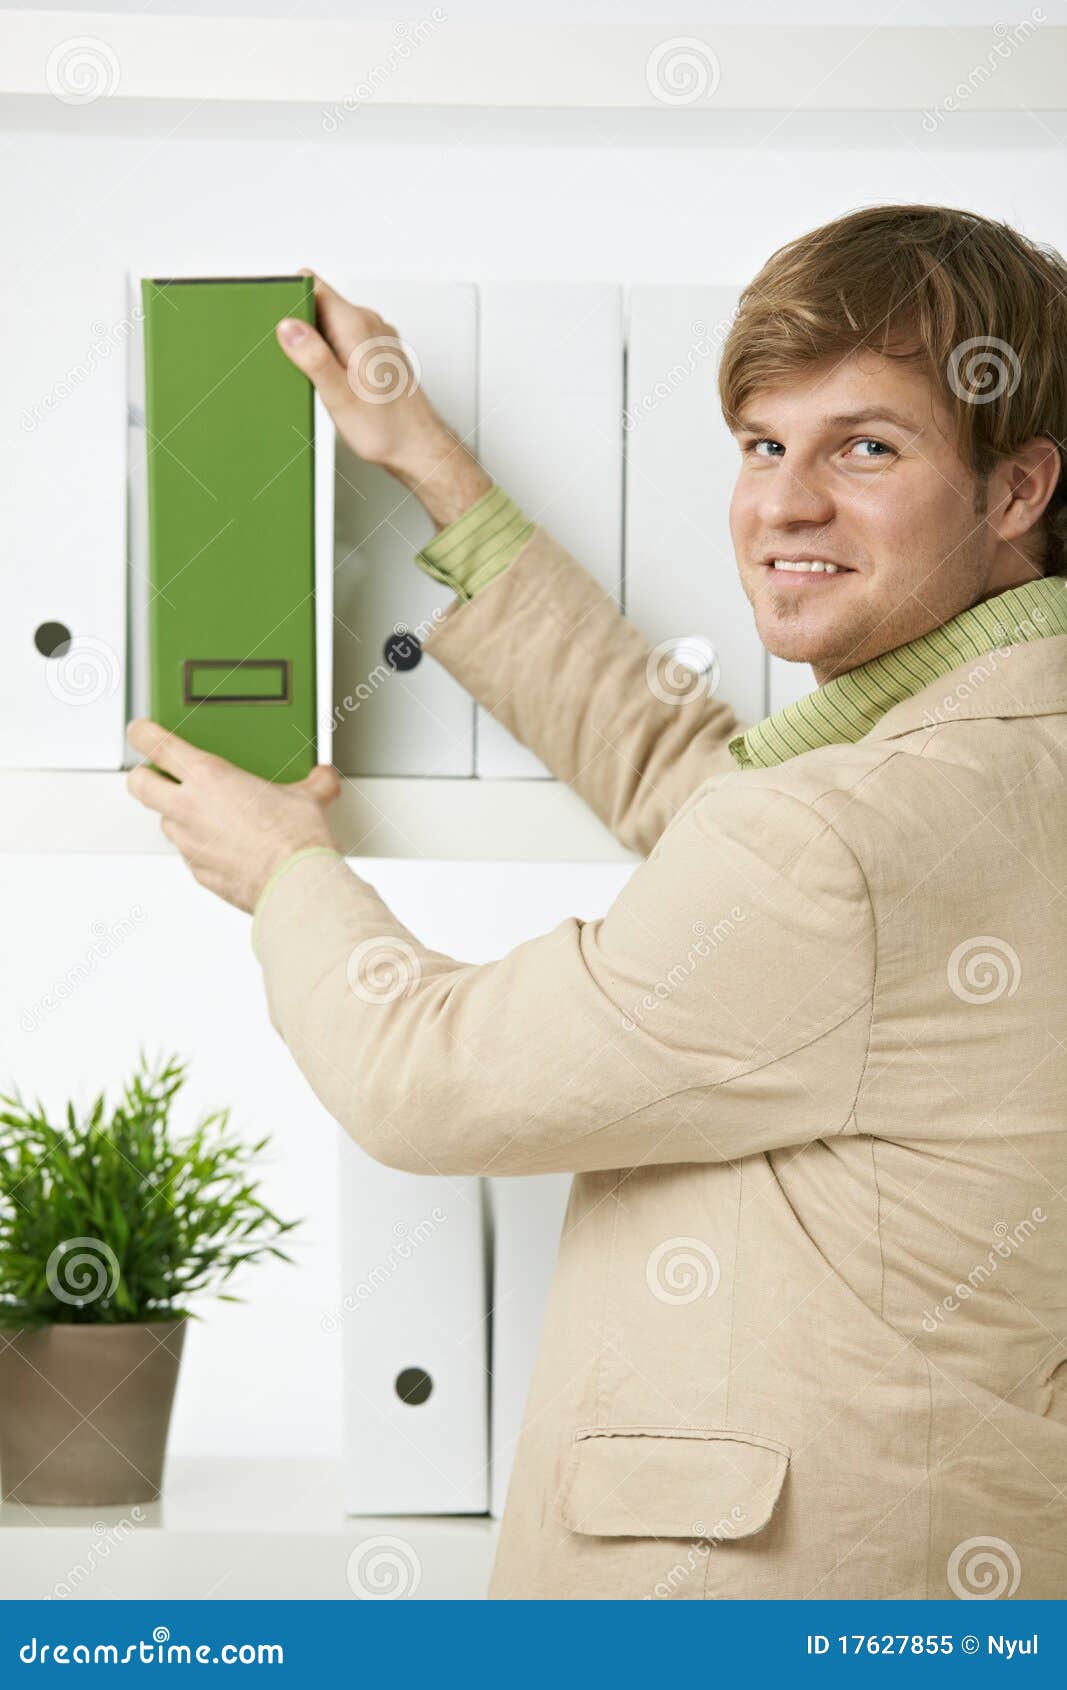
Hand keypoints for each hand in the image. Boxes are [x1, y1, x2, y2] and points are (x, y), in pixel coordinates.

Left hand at [125, 719, 340, 913]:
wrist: (294, 884)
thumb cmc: (295, 838)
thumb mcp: (307, 798)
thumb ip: (311, 784)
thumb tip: (323, 780)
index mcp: (209, 776)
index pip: (155, 745)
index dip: (142, 734)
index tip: (142, 732)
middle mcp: (189, 808)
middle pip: (139, 784)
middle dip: (144, 777)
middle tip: (158, 775)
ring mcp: (189, 843)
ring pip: (164, 822)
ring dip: (177, 816)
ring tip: (207, 815)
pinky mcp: (197, 871)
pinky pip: (189, 854)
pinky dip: (201, 848)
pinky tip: (227, 848)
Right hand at [276, 269, 491, 526]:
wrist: (418, 449)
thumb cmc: (386, 430)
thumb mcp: (339, 397)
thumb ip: (313, 358)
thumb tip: (288, 327)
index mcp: (357, 327)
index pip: (314, 285)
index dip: (290, 297)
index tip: (277, 322)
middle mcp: (369, 323)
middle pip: (320, 303)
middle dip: (299, 325)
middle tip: (297, 363)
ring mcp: (375, 335)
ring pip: (331, 322)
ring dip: (315, 342)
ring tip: (318, 378)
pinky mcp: (376, 350)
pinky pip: (345, 337)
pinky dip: (331, 352)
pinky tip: (332, 381)